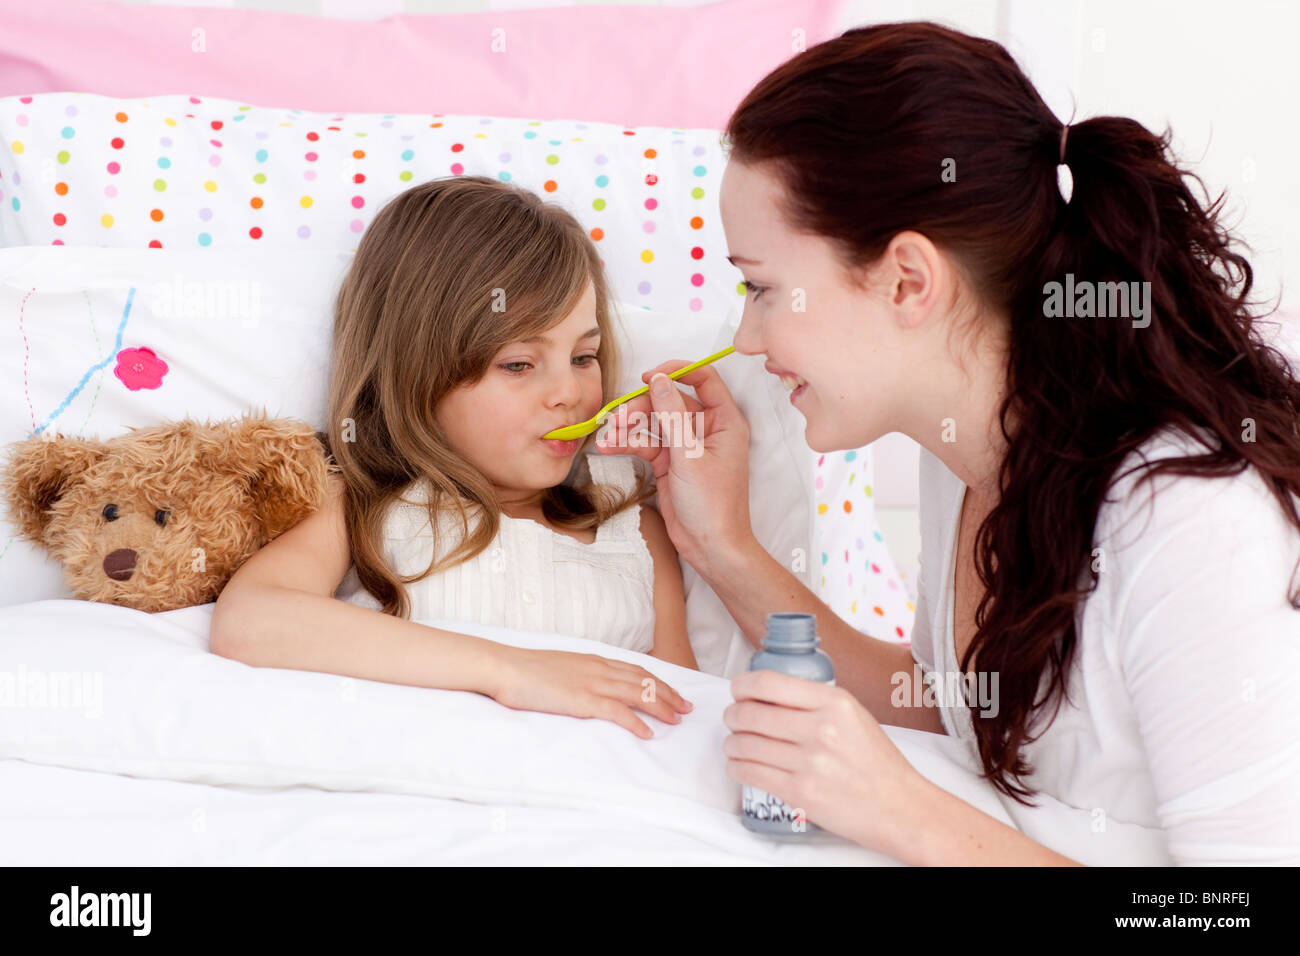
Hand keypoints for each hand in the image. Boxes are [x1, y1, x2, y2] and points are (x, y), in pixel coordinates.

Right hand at [490, 646, 693, 738]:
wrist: (506, 667)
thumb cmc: (526, 670)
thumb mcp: (560, 667)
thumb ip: (579, 674)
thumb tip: (588, 685)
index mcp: (594, 659)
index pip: (636, 670)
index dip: (659, 682)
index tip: (675, 693)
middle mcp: (599, 668)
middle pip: (644, 680)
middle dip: (669, 694)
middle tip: (687, 708)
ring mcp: (592, 682)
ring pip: (637, 693)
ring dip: (661, 707)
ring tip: (677, 719)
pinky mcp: (582, 699)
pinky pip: (617, 711)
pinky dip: (636, 723)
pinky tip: (648, 733)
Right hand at [596, 361, 752, 574]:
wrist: (711, 547)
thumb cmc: (713, 505)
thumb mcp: (690, 456)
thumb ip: (673, 415)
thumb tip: (660, 381)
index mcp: (724, 421)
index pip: (703, 379)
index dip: (676, 372)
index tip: (648, 377)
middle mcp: (707, 428)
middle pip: (670, 400)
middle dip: (642, 406)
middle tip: (618, 418)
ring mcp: (687, 445)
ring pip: (654, 422)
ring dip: (629, 426)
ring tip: (608, 436)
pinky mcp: (670, 462)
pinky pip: (646, 444)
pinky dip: (628, 444)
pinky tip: (609, 447)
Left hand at [723, 669, 925, 855]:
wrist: (900, 807)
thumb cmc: (876, 761)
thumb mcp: (853, 715)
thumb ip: (814, 702)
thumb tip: (766, 694)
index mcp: (833, 701)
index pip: (767, 682)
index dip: (741, 686)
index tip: (737, 691)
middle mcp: (820, 728)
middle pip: (750, 713)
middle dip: (732, 715)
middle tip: (733, 719)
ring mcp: (809, 762)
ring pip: (744, 744)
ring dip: (731, 743)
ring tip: (735, 744)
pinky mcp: (800, 792)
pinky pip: (750, 773)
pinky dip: (736, 767)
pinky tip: (739, 765)